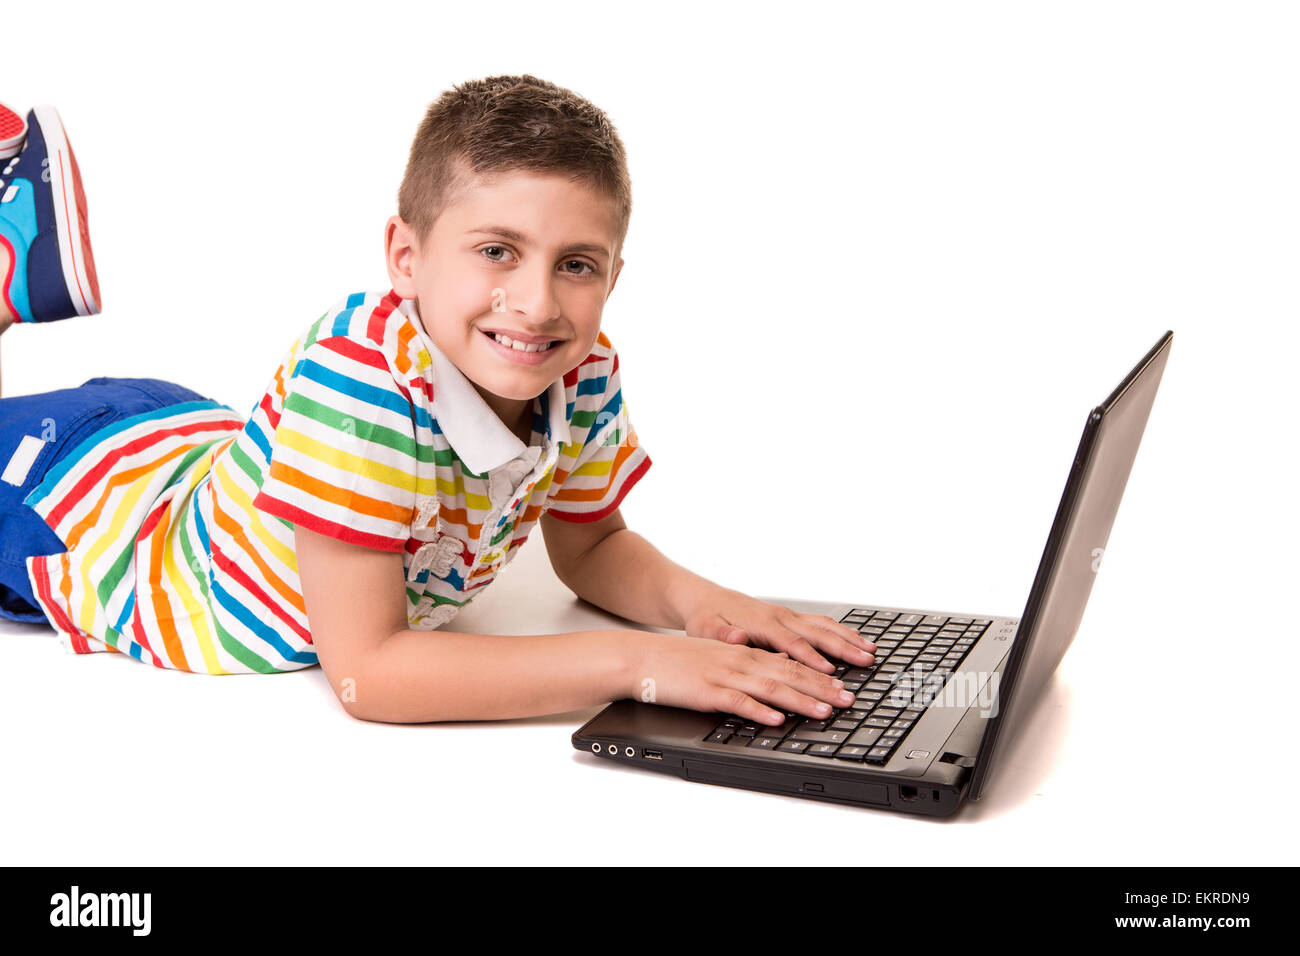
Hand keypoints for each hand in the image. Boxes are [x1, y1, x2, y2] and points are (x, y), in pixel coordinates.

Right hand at [625, 631, 858, 725]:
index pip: (791, 664)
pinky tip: (775, 719)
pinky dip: (758, 711)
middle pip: (788, 674)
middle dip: (822, 688)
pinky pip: (736, 701)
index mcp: (745, 654)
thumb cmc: (679, 661)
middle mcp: (740, 661)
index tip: (844, 687)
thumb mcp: (721, 658)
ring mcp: (723, 675)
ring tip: (824, 710)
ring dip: (799, 700)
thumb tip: (779, 670)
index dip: (821, 676)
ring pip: (769, 687)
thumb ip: (750, 665)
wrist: (641, 657)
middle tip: (848, 700)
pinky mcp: (706, 691)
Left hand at [681, 587, 875, 673]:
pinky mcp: (789, 617)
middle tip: (867, 661)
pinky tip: (856, 640)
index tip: (829, 671)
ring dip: (849, 639)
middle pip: (817, 633)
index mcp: (761, 623)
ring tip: (871, 651)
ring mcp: (786, 615)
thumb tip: (736, 638)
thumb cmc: (706, 618)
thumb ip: (722, 636)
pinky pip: (820, 622)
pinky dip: (841, 632)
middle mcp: (779, 616)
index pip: (791, 643)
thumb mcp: (706, 629)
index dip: (811, 658)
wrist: (705, 599)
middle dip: (844, 649)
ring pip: (824, 626)